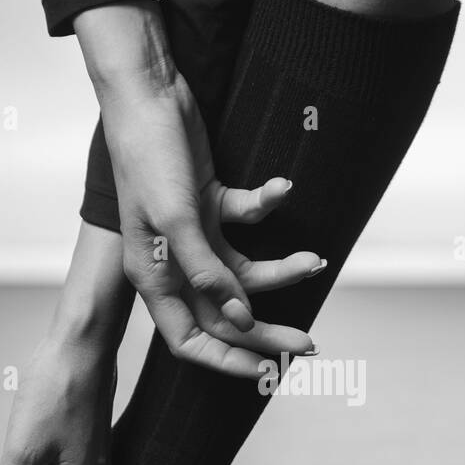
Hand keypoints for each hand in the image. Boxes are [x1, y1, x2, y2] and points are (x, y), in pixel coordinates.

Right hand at [77, 1, 325, 376]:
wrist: (147, 91)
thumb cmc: (148, 155)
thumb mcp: (176, 220)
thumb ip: (207, 272)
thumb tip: (240, 320)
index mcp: (154, 276)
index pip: (191, 340)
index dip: (228, 361)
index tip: (267, 374)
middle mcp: (173, 261)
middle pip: (226, 314)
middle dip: (268, 330)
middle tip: (311, 344)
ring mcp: (192, 233)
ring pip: (243, 270)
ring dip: (282, 268)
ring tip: (317, 259)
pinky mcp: (208, 201)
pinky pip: (244, 218)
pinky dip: (266, 206)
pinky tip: (282, 189)